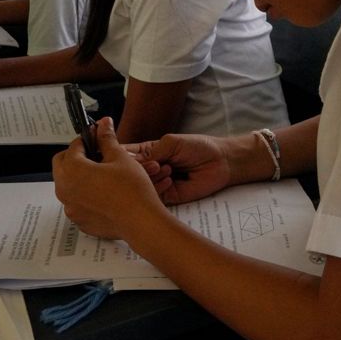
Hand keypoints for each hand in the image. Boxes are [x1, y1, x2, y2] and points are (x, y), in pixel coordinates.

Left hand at [53, 118, 166, 240]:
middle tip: (97, 154)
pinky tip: (105, 193)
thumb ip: (107, 139)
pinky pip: (76, 202)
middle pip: (62, 164)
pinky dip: (85, 195)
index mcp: (72, 170)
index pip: (73, 146)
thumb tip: (103, 124)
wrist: (141, 221)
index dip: (87, 139)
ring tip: (102, 173)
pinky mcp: (79, 220)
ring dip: (79, 176)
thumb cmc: (131, 189)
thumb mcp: (120, 157)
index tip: (98, 136)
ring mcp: (70, 207)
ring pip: (68, 184)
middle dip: (77, 156)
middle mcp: (65, 189)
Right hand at [126, 133, 240, 204]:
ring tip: (167, 169)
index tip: (119, 157)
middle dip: (138, 169)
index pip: (125, 156)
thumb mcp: (172, 142)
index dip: (119, 157)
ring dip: (151, 178)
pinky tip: (170, 180)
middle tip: (156, 164)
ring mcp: (156, 184)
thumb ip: (151, 151)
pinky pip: (154, 197)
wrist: (221, 162)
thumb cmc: (198, 147)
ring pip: (140, 187)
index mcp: (147, 153)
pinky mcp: (167, 197)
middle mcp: (149, 169)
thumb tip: (130, 162)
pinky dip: (158, 188)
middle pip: (129, 174)